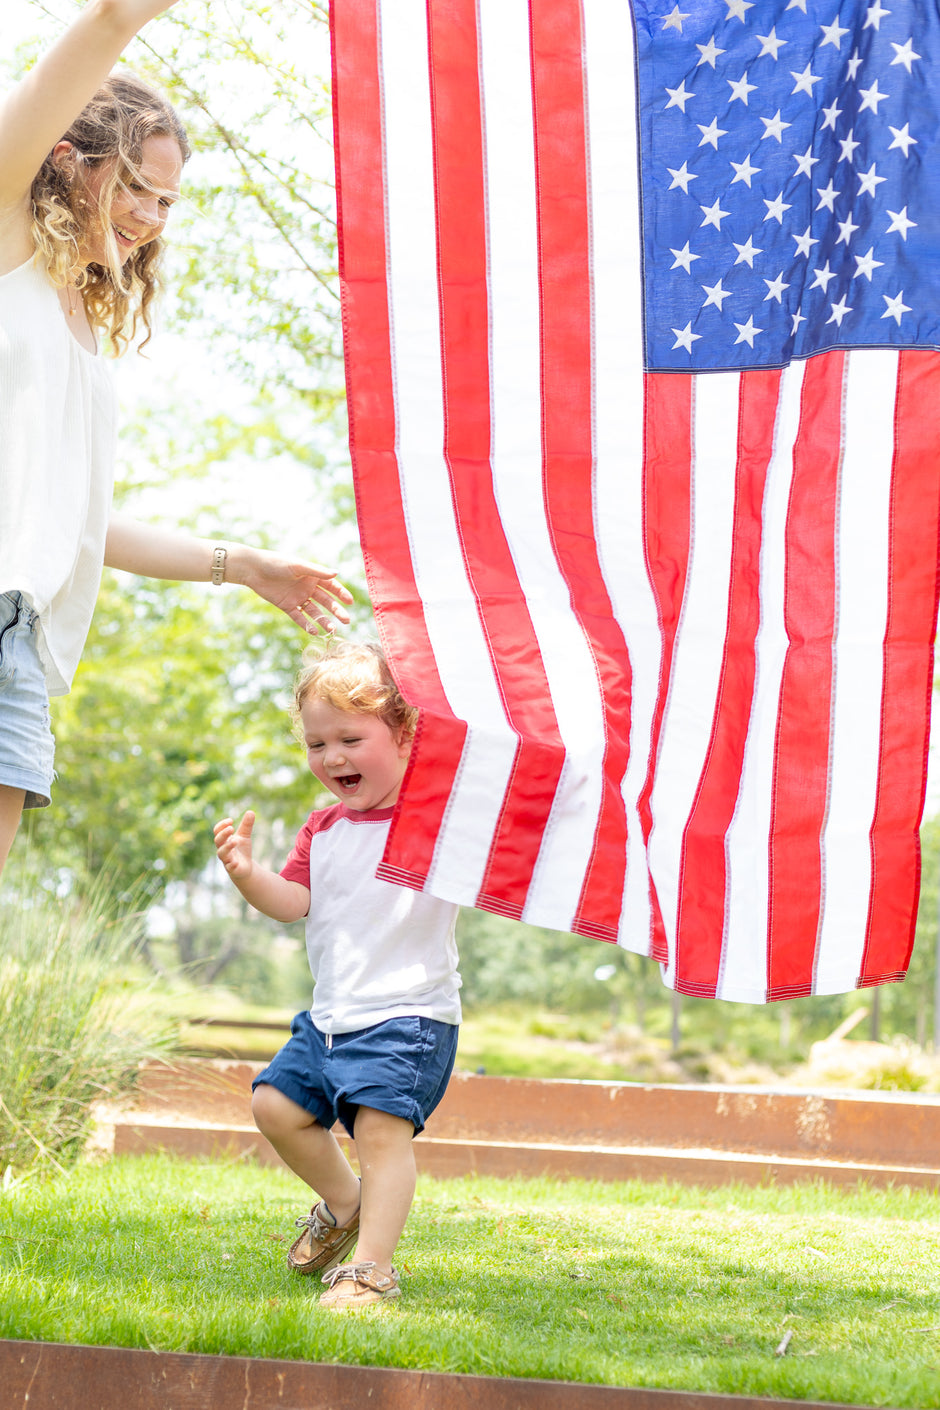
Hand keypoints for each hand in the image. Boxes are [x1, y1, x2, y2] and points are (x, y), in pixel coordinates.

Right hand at [214, 811, 254, 879]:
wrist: (245, 867)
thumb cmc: (242, 850)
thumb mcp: (245, 836)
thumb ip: (246, 825)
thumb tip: (250, 811)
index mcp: (224, 840)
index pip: (217, 831)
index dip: (222, 825)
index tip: (231, 820)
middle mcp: (223, 849)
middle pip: (218, 841)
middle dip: (223, 834)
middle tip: (231, 828)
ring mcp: (226, 859)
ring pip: (221, 853)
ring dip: (227, 847)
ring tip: (235, 841)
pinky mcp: (232, 869)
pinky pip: (230, 867)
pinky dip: (232, 864)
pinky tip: (236, 862)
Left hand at [234, 548, 353, 633]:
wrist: (253, 569)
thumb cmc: (276, 563)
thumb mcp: (298, 566)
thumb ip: (317, 571)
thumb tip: (336, 573)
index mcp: (313, 576)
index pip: (332, 586)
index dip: (341, 594)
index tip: (350, 602)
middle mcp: (308, 588)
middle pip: (326, 601)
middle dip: (336, 611)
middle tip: (346, 620)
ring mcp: (298, 598)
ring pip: (314, 612)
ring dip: (323, 620)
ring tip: (332, 630)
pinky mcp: (287, 606)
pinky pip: (299, 617)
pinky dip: (306, 624)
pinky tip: (314, 631)